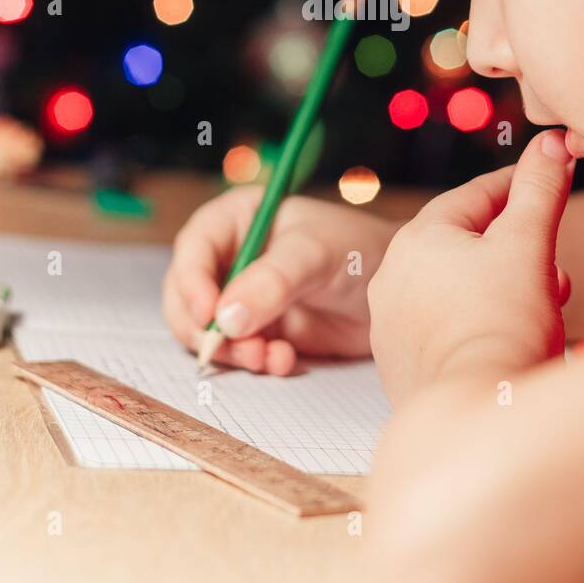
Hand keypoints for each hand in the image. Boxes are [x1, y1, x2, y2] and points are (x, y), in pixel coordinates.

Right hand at [163, 186, 398, 374]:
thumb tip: (226, 316)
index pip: (194, 248)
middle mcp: (232, 258)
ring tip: (267, 357)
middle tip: (236, 346)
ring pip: (207, 331)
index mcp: (237, 220)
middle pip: (187, 295)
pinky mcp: (260, 331)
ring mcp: (243, 297)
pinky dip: (254, 362)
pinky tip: (284, 361)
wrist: (397, 291)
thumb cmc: (359, 251)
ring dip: (231, 351)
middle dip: (205, 327)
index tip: (208, 313)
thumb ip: (272, 282)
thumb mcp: (314, 255)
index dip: (191, 281)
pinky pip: (238, 353)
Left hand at [367, 130, 575, 406]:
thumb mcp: (529, 244)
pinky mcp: (401, 366)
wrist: (478, 416)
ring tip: (543, 302)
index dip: (520, 185)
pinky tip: (510, 337)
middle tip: (555, 260)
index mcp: (416, 238)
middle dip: (516, 248)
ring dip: (502, 287)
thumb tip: (551, 145)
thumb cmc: (502, 326)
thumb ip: (540, 190)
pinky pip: (447, 328)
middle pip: (464, 245)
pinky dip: (480, 324)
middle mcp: (392, 277)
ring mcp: (392, 325)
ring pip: (456, 288)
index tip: (549, 177)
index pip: (476, 196)